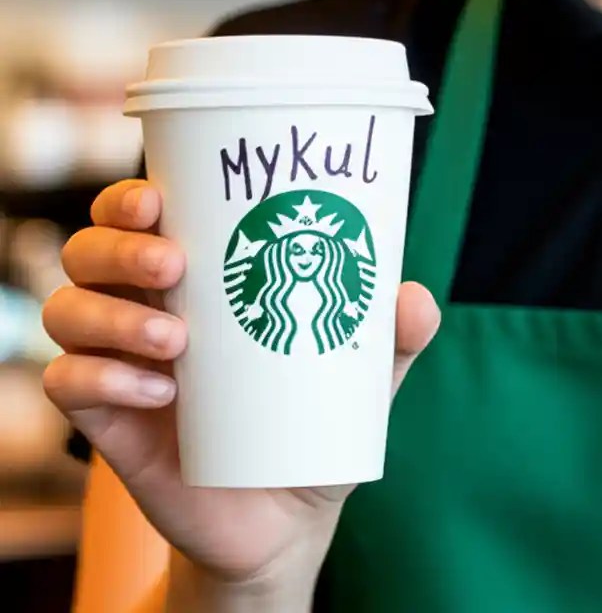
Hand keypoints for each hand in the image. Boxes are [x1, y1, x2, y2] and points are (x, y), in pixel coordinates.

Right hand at [42, 180, 440, 601]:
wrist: (289, 523)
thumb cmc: (317, 429)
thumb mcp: (362, 381)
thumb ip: (393, 338)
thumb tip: (412, 296)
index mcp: (196, 285)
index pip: (138, 219)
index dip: (131, 199)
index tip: (159, 200)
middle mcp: (144, 314)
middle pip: (90, 252)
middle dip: (119, 248)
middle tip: (173, 266)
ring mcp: (120, 368)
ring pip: (68, 311)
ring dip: (111, 316)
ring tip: (176, 343)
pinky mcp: (108, 426)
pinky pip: (68, 385)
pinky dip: (100, 379)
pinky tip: (157, 394)